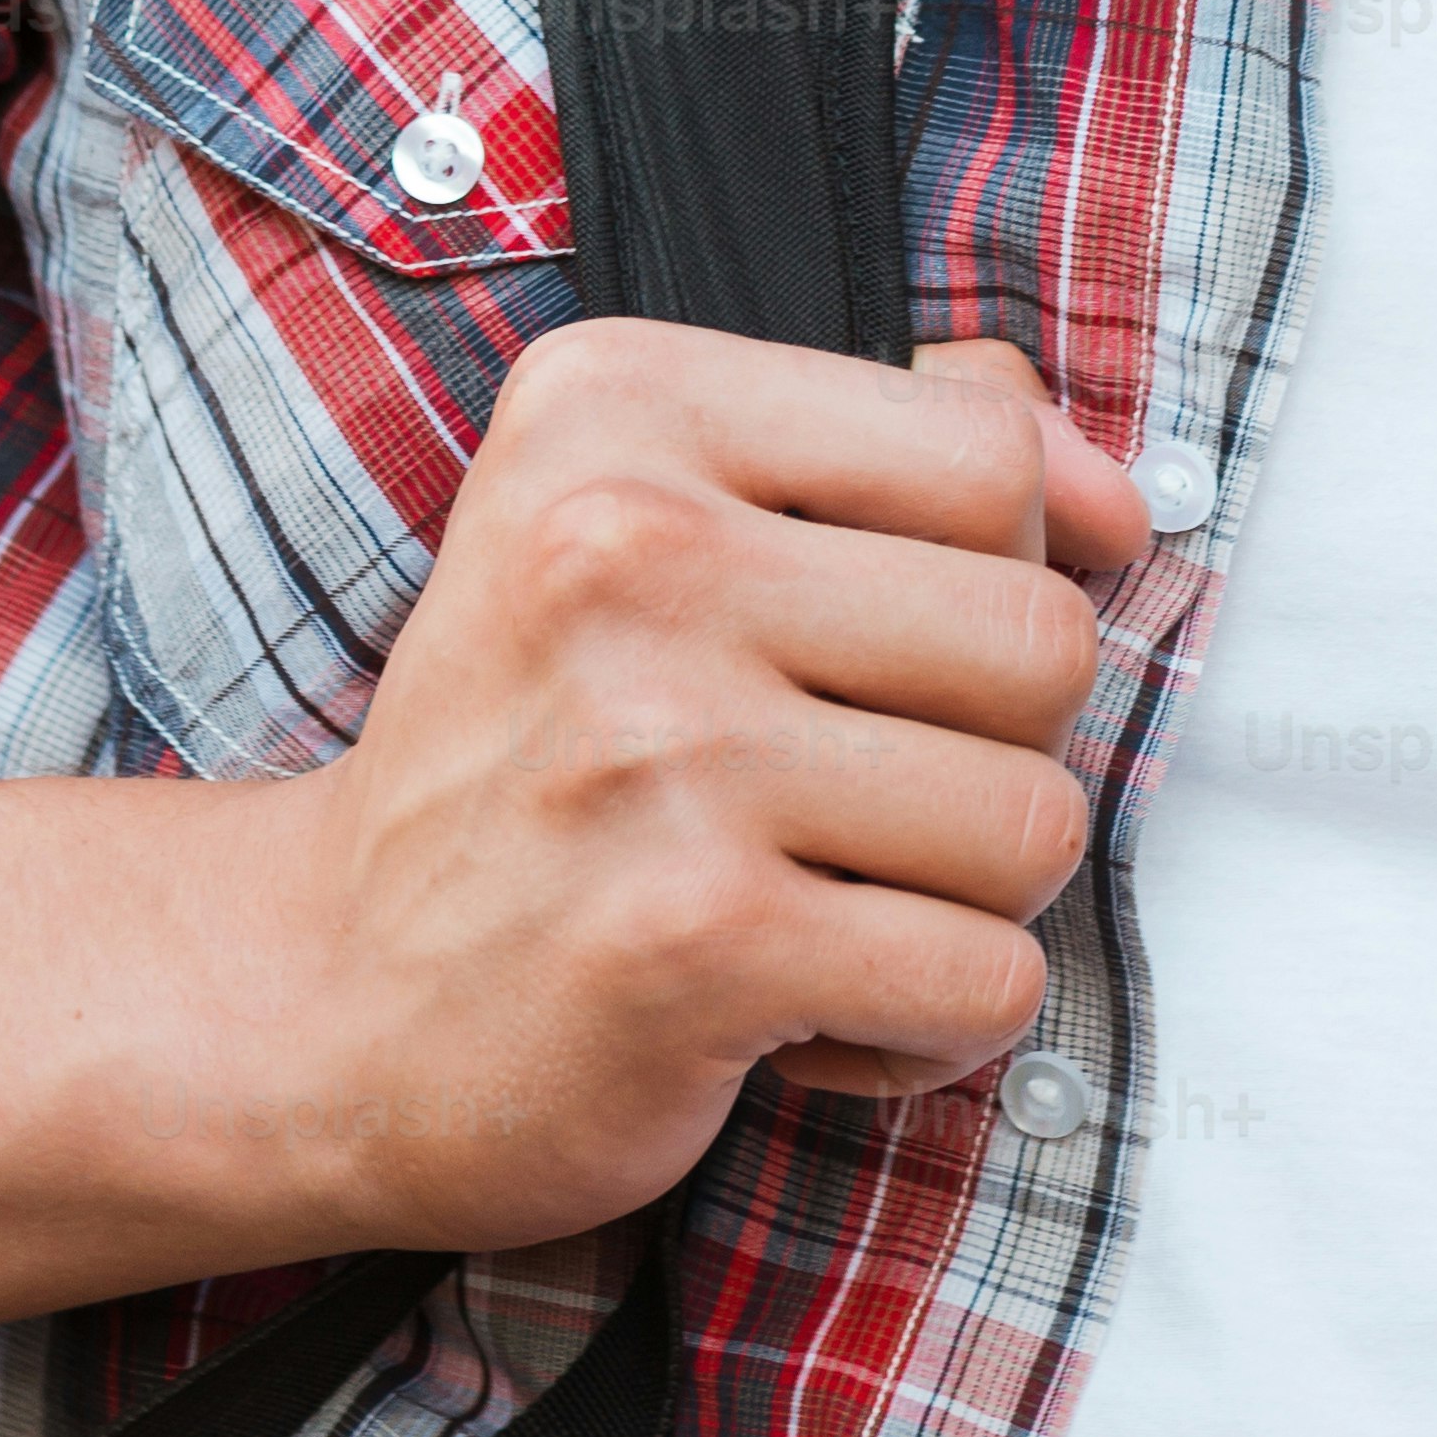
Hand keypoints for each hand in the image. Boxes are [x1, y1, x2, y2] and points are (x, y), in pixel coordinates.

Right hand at [229, 324, 1150, 1254]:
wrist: (326, 991)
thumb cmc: (530, 754)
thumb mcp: (648, 515)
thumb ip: (884, 450)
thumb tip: (1109, 491)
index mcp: (620, 407)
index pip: (983, 447)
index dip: (1004, 562)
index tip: (909, 644)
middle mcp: (629, 552)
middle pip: (1040, 637)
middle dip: (990, 750)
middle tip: (852, 794)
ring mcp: (660, 749)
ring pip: (1036, 820)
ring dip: (963, 900)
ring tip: (825, 897)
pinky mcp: (695, 940)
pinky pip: (988, 982)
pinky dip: (926, 1029)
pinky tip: (802, 1006)